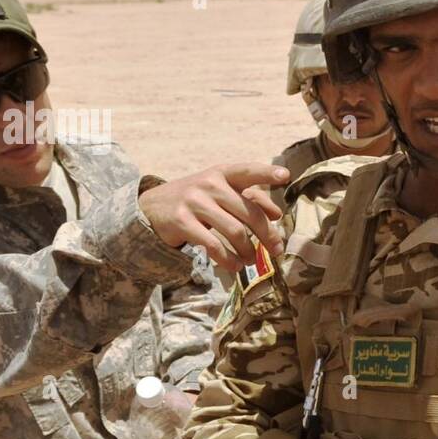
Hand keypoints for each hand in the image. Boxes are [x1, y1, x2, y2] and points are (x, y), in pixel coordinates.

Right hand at [140, 162, 288, 270]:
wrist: (152, 207)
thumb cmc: (198, 199)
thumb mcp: (220, 192)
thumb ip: (249, 199)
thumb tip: (277, 215)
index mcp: (222, 173)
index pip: (247, 171)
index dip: (266, 173)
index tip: (285, 175)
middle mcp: (209, 184)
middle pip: (249, 213)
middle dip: (267, 235)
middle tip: (276, 250)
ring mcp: (194, 202)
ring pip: (235, 232)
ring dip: (248, 251)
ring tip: (251, 260)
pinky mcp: (182, 222)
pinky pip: (214, 246)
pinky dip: (229, 260)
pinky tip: (235, 266)